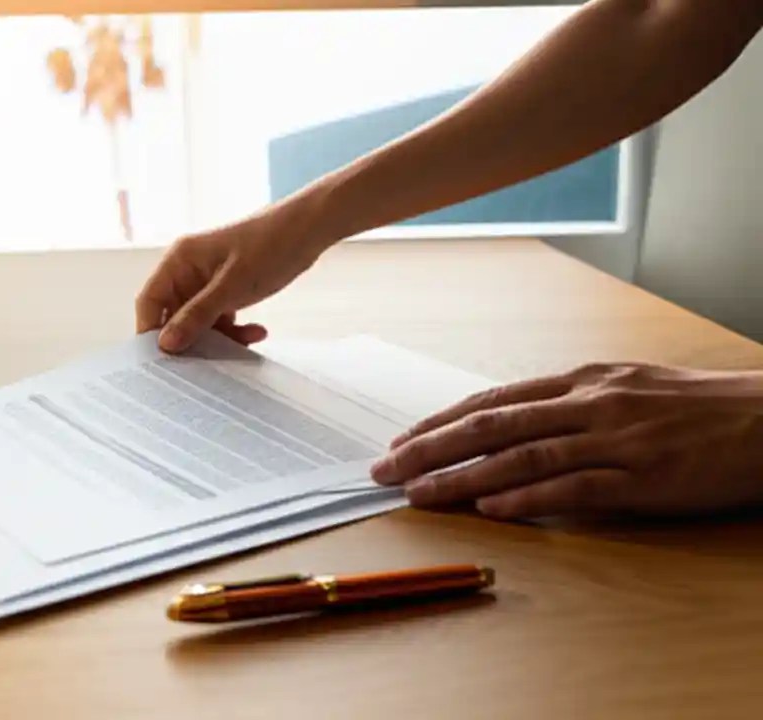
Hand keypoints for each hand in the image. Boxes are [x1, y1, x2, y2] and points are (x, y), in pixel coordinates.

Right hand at [135, 198, 331, 352]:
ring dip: (219, 336)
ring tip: (243, 342)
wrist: (310, 229)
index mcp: (179, 261)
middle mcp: (188, 270)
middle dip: (191, 338)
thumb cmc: (270, 247)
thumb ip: (197, 316)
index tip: (164, 361)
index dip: (151, 331)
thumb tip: (165, 344)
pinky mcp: (228, 288)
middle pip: (174, 314)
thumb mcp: (232, 286)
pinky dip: (235, 329)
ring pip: (199, 320)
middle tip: (206, 361)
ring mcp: (208, 279)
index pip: (150, 301)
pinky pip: (220, 316)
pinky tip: (256, 332)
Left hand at [370, 363, 762, 519]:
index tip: (400, 439)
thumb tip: (513, 423)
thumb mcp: (627, 389)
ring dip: (461, 476)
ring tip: (418, 493)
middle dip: (429, 446)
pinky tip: (490, 508)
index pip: (493, 400)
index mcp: (583, 381)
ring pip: (521, 456)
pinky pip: (574, 488)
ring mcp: (616, 440)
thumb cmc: (698, 407)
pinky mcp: (643, 477)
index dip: (440, 420)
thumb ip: (570, 404)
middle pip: (492, 424)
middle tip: (383, 468)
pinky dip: (527, 498)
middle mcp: (590, 403)